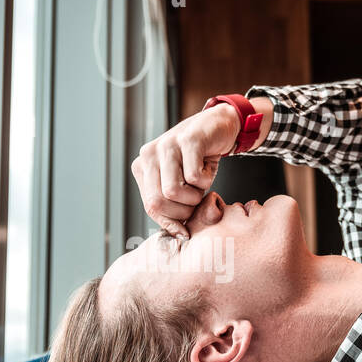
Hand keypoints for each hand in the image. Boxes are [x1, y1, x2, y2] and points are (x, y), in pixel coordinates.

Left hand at [131, 104, 239, 237]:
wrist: (219, 126)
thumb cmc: (200, 160)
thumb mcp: (182, 185)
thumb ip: (173, 207)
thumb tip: (179, 235)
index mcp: (142, 167)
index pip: (150, 207)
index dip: (171, 222)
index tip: (186, 229)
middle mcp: (148, 154)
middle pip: (158, 202)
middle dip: (183, 211)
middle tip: (197, 201)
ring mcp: (166, 144)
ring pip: (173, 191)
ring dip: (195, 196)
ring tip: (201, 183)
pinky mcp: (187, 139)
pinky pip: (194, 177)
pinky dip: (207, 180)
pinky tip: (207, 166)